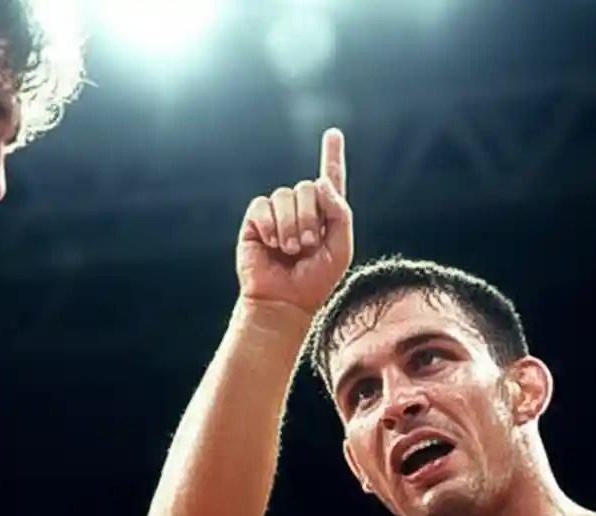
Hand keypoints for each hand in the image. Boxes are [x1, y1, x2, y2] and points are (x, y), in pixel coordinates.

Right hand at [236, 128, 352, 316]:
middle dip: (310, 216)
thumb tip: (320, 182)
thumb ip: (339, 213)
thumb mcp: (340, 248)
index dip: (332, 156)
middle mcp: (300, 210)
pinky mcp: (254, 221)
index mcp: (324, 215)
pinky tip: (272, 243)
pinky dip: (270, 224)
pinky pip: (262, 205)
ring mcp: (276, 214)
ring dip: (290, 224)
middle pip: (307, 186)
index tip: (333, 133)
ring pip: (285, 194)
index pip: (329, 180)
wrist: (284, 301)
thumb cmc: (315, 281)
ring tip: (290, 249)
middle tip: (307, 245)